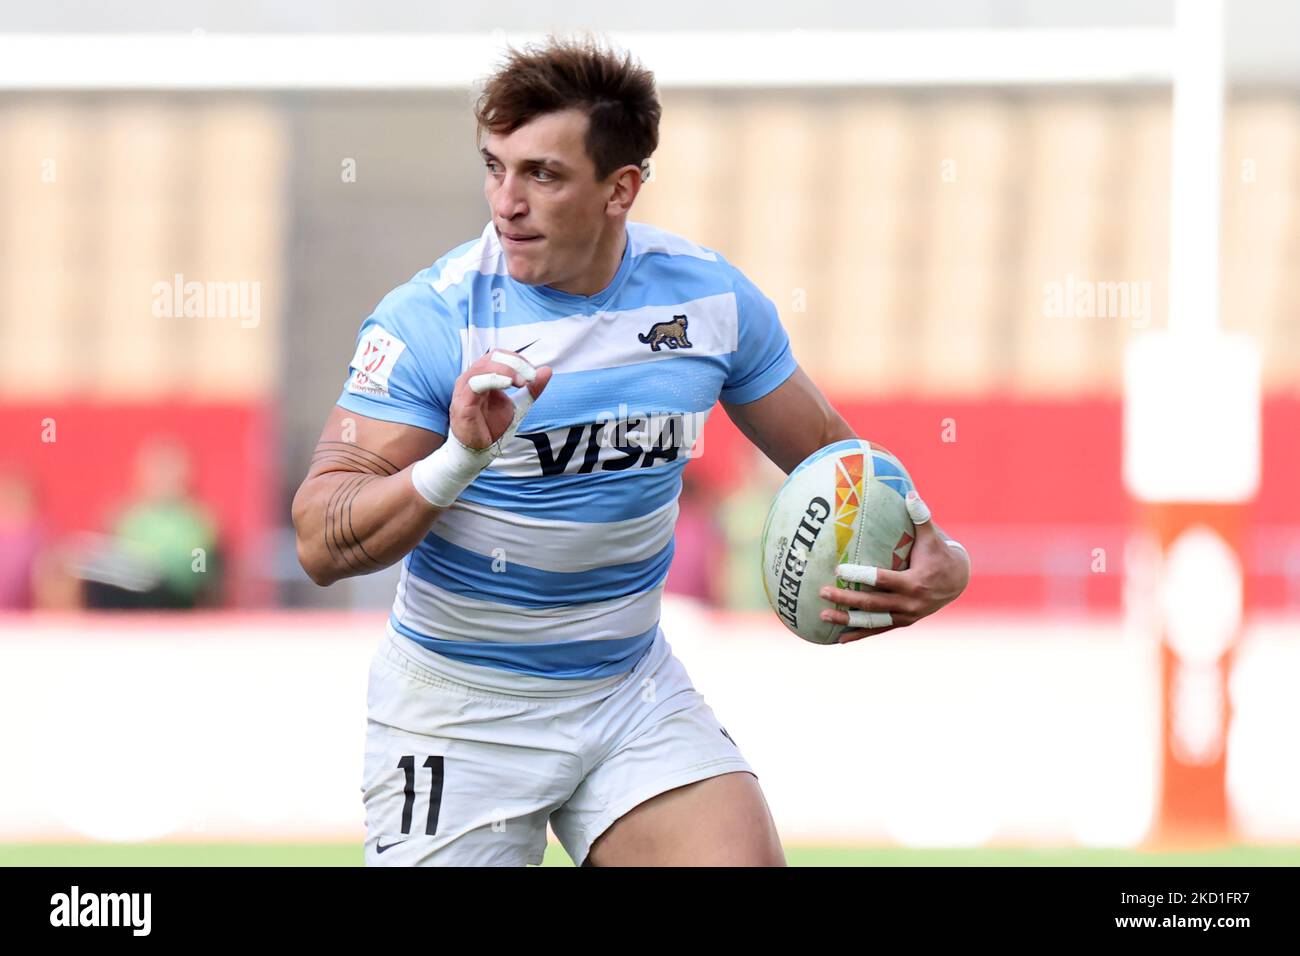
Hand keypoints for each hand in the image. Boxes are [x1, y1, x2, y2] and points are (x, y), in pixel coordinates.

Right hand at [449, 348, 551, 449]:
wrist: (478, 451)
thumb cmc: (491, 427)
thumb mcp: (518, 406)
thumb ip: (531, 390)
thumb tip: (547, 370)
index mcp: (482, 376)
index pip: (499, 355)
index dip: (518, 360)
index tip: (534, 374)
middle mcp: (471, 378)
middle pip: (493, 357)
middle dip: (516, 364)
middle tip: (530, 377)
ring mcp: (464, 389)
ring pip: (484, 366)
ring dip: (507, 370)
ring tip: (523, 382)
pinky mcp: (463, 402)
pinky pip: (476, 383)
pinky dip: (494, 379)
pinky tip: (508, 384)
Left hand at [817, 490, 969, 643]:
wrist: (958, 581)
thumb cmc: (939, 554)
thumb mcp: (932, 537)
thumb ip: (920, 516)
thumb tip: (909, 493)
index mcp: (915, 582)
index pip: (882, 580)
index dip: (861, 576)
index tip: (839, 570)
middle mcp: (910, 603)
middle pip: (872, 603)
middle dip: (846, 599)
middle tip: (822, 592)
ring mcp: (906, 616)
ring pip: (872, 621)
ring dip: (847, 620)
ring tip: (823, 615)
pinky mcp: (903, 622)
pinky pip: (878, 629)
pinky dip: (860, 634)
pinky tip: (839, 638)